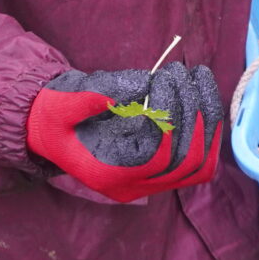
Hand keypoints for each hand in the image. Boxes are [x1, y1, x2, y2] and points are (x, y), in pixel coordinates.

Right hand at [25, 62, 222, 202]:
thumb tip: (142, 86)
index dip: (166, 114)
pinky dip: (209, 128)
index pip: (154, 154)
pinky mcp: (162, 172)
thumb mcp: (61, 103)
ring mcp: (150, 184)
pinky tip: (202, 92)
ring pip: (199, 164)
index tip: (162, 77)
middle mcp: (132, 187)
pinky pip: (199, 161)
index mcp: (106, 173)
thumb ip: (92, 96)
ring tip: (197, 75)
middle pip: (184, 162)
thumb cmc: (54, 115)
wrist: (50, 130)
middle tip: (182, 72)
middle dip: (192, 112)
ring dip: (207, 118)